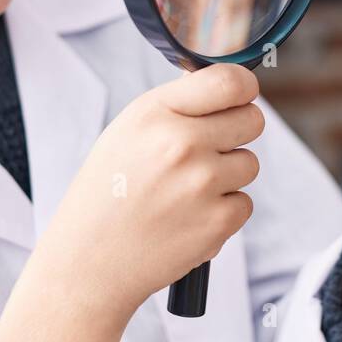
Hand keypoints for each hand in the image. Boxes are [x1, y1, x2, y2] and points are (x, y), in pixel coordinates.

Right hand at [0, 63, 262, 341]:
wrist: (90, 260)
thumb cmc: (106, 192)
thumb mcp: (126, 131)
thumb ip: (176, 107)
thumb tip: (222, 88)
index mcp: (155, 114)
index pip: (229, 81)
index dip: (244, 87)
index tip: (242, 96)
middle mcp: (181, 143)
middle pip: (252, 120)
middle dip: (237, 132)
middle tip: (209, 149)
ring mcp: (202, 183)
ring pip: (249, 163)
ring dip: (228, 175)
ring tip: (186, 190)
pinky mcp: (217, 221)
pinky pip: (244, 203)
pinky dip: (223, 211)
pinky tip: (188, 217)